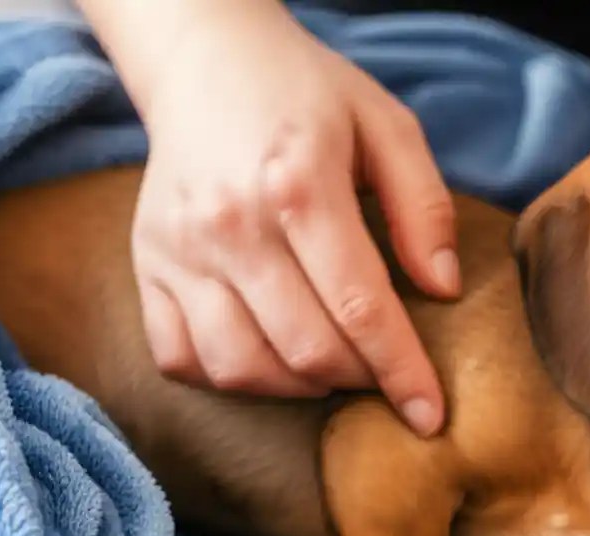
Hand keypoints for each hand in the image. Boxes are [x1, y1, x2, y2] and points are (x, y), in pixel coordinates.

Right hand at [129, 7, 456, 435]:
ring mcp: (179, 251)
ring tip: (334, 365)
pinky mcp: (146, 267)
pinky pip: (182, 358)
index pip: (359, 307)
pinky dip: (232, 378)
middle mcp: (230, 226)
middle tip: (385, 370)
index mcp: (298, 186)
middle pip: (305, 350)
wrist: (207, 62)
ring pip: (242, 369)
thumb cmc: (309, 96)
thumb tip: (443, 289)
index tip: (430, 418)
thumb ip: (424, 207)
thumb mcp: (388, 128)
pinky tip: (271, 357)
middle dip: (361, 380)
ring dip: (300, 387)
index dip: (401, 372)